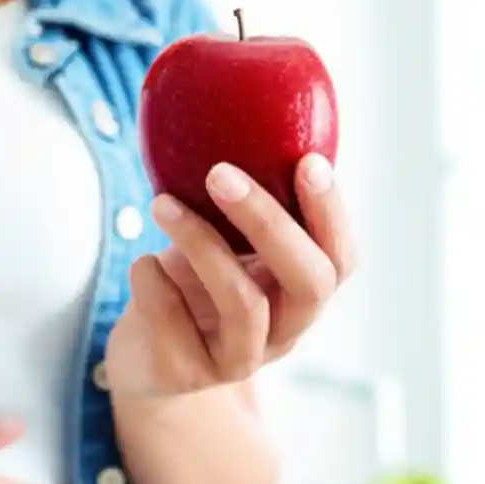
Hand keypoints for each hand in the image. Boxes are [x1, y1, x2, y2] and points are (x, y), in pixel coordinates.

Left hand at [106, 154, 354, 395]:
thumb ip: (239, 203)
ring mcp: (239, 360)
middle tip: (219, 174)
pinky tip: (142, 264)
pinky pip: (175, 327)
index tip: (307, 161)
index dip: (332, 214)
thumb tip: (236, 108)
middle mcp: (284, 331)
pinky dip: (154, 284)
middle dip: (268, 222)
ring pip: (243, 305)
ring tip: (160, 204)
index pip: (342, 258)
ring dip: (200, 243)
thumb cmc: (191, 283)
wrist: (146, 361)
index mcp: (300, 291)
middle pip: (310, 283)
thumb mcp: (223, 242)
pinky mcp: (188, 375)